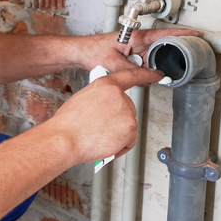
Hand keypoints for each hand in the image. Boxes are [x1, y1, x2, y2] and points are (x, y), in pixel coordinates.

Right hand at [46, 66, 163, 164]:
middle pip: (128, 108)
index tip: (155, 75)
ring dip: (118, 134)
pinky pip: (130, 140)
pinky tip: (106, 144)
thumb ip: (100, 97)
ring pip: (128, 125)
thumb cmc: (68, 123)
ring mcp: (127, 112)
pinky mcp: (130, 128)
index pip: (130, 76)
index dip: (145, 75)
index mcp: (106, 85)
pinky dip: (120, 146)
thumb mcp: (83, 98)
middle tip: (101, 127)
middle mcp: (119, 96)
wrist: (65, 139)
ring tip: (99, 137)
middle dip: (118, 119)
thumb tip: (106, 105)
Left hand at [78, 27, 197, 73]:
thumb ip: (136, 72)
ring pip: (152, 60)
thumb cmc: (93, 51)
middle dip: (165, 60)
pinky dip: (144, 71)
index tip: (195, 34)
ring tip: (147, 73)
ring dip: (151, 68)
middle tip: (170, 66)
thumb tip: (154, 77)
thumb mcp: (116, 65)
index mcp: (136, 36)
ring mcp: (135, 48)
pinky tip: (139, 75)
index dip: (181, 34)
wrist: (80, 53)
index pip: (163, 34)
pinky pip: (144, 64)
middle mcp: (137, 40)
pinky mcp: (131, 55)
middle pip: (160, 50)